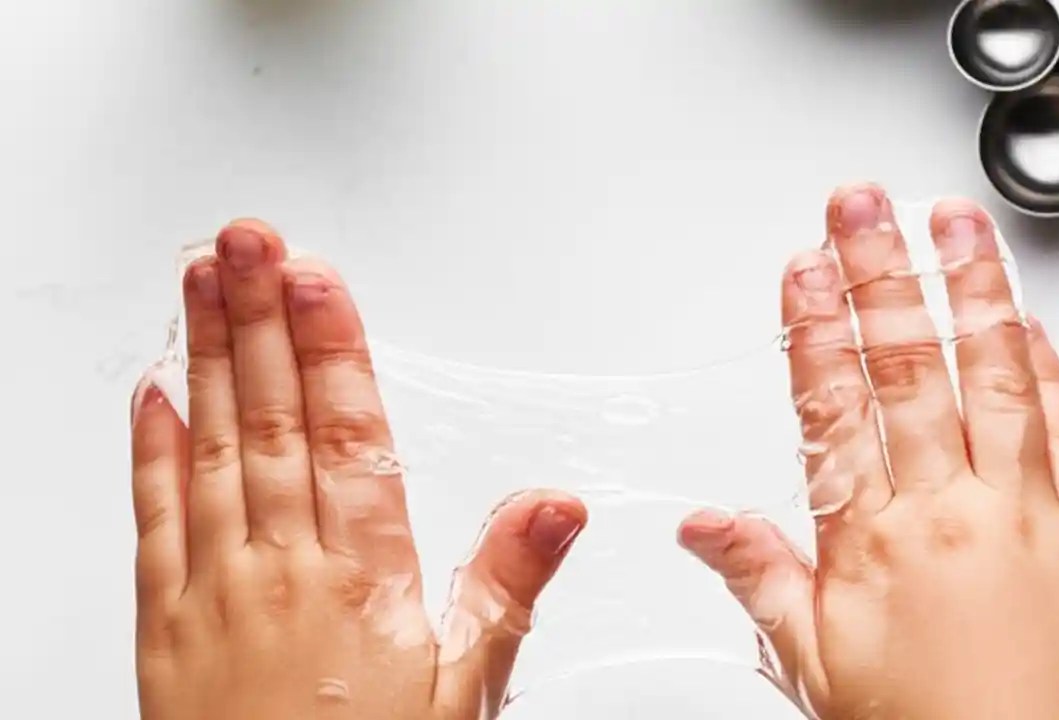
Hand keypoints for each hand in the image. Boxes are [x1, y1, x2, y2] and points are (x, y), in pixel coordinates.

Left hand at [130, 220, 586, 719]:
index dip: (331, 350)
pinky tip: (150, 389)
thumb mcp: (468, 692)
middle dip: (260, 319)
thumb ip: (507, 587)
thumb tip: (555, 504)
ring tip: (202, 278)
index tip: (317, 278)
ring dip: (204, 356)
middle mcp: (282, 572)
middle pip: (271, 422)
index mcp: (363, 583)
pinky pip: (153, 518)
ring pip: (210, 449)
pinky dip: (149, 447)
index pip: (348, 439)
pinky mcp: (164, 622)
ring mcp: (215, 591)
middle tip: (248, 239)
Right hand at [679, 187, 1058, 718]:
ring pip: (996, 376)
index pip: (833, 407)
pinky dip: (1050, 367)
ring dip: (970, 289)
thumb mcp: (816, 669)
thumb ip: (761, 580)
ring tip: (950, 222)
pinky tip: (1029, 318)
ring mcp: (1029, 513)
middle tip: (860, 204)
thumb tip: (703, 523)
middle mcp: (951, 513)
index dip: (814, 328)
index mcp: (874, 543)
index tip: (803, 267)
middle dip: (878, 275)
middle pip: (908, 368)